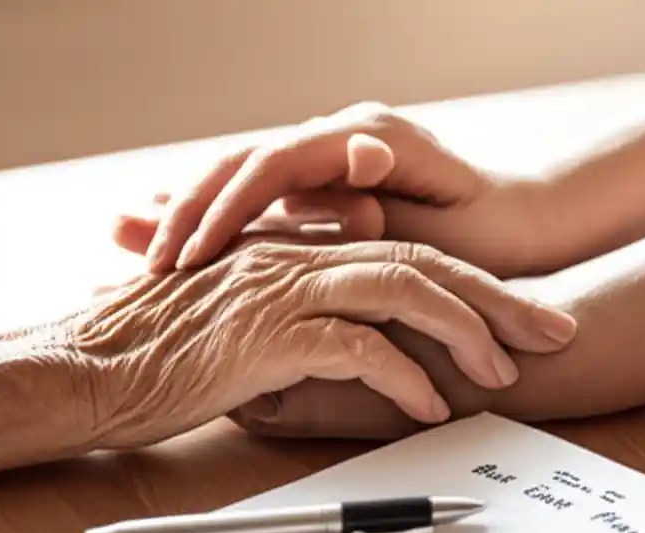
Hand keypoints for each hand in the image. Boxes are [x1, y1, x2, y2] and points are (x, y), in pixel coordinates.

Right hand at [69, 240, 576, 447]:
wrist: (84, 370)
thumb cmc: (151, 360)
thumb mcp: (232, 332)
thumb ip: (289, 326)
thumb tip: (349, 351)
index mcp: (291, 253)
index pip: (399, 253)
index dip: (465, 282)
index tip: (515, 316)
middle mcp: (293, 259)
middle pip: (419, 261)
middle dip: (495, 296)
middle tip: (552, 330)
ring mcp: (280, 290)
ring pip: (399, 288)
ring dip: (462, 329)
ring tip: (502, 370)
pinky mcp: (264, 332)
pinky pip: (356, 346)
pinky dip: (400, 375)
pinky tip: (427, 408)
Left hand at [116, 102, 552, 277]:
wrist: (518, 239)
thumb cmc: (437, 263)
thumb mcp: (345, 270)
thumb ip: (288, 265)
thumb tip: (215, 284)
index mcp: (311, 173)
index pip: (230, 187)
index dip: (177, 215)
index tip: (126, 248)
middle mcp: (327, 144)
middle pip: (236, 166)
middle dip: (184, 208)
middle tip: (138, 248)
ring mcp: (362, 136)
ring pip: (275, 159)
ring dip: (230, 200)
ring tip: (189, 242)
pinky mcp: (404, 143)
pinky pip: (352, 155)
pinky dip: (321, 174)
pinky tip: (277, 197)